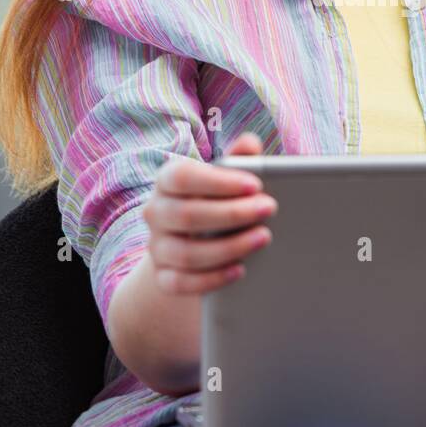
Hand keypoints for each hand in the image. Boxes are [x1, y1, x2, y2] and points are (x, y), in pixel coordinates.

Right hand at [142, 132, 276, 293]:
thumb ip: (236, 159)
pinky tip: (240, 270)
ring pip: (185, 253)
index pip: (182, 177)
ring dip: (228, 247)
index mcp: (167, 180)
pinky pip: (180, 283)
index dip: (218, 182)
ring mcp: (156, 247)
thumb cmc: (214, 200)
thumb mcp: (224, 178)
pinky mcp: (162, 277)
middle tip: (269, 209)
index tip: (255, 184)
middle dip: (232, 214)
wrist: (190, 241)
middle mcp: (156, 213)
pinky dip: (211, 279)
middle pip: (187, 216)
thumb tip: (250, 143)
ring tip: (263, 238)